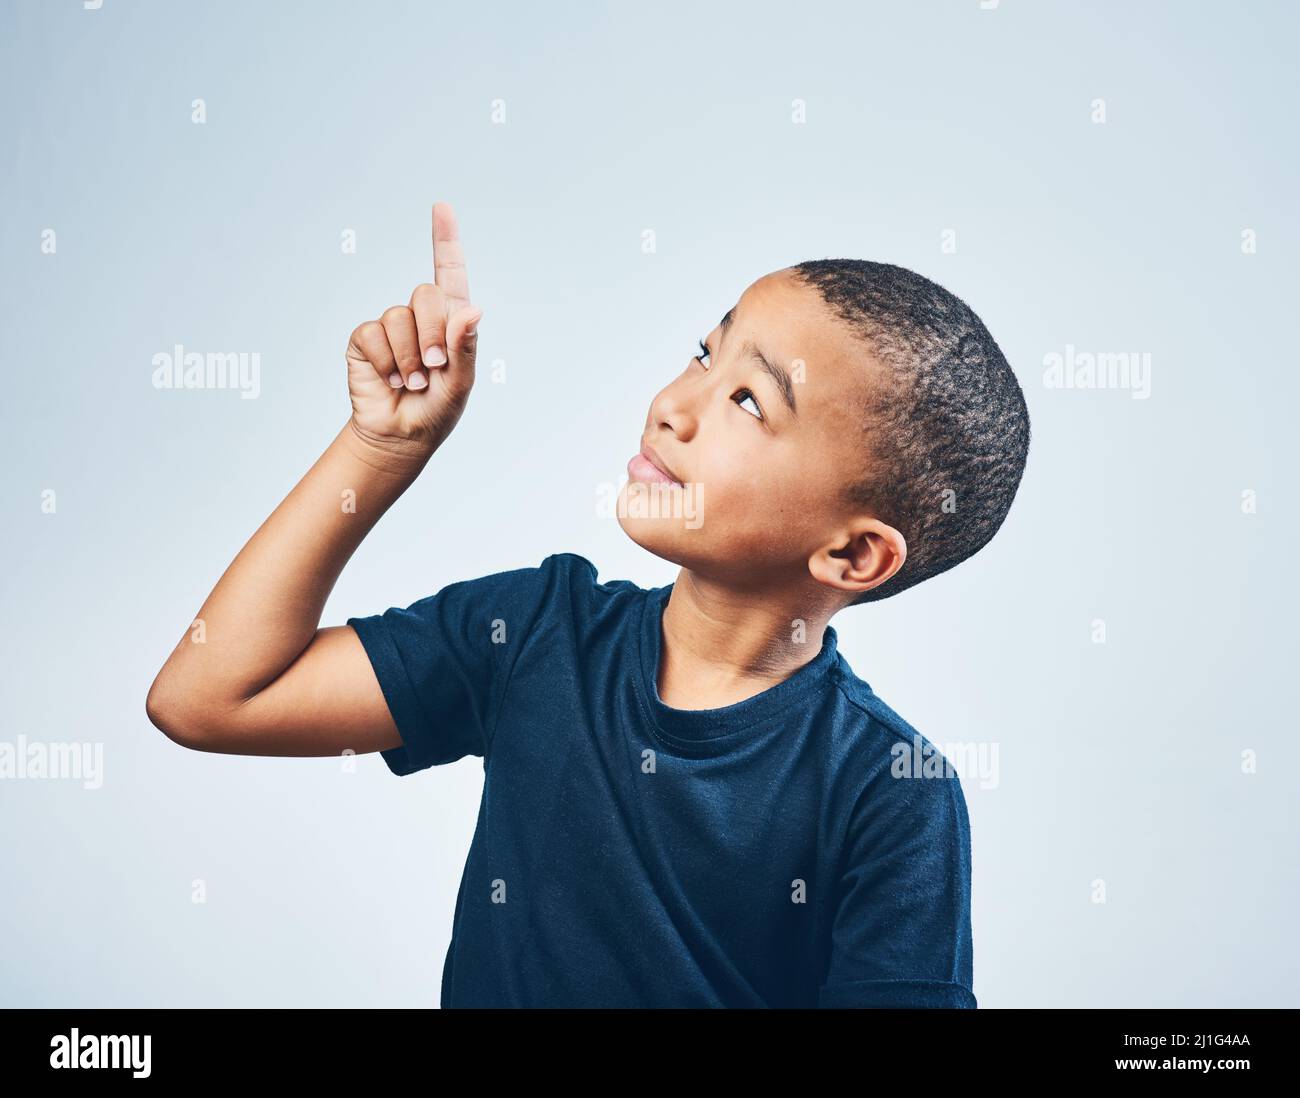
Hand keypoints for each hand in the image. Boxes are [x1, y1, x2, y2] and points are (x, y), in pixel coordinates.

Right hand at [345, 202, 482, 453]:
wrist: (402, 436)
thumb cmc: (437, 410)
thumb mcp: (460, 384)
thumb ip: (466, 348)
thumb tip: (472, 311)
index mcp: (451, 321)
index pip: (449, 272)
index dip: (445, 239)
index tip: (441, 207)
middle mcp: (421, 318)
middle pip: (424, 294)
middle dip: (432, 334)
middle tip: (433, 367)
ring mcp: (391, 327)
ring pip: (398, 318)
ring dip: (408, 358)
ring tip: (411, 383)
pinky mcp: (365, 340)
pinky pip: (372, 334)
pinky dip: (385, 362)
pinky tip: (390, 380)